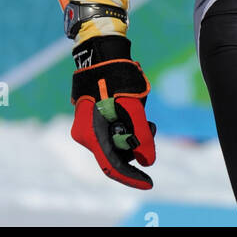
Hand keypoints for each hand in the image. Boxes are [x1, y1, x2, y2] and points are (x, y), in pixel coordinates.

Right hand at [71, 34, 156, 188]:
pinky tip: (136, 108)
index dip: (132, 177)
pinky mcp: (93, 117)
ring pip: (115, 141)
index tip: (149, 183)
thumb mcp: (133, 107)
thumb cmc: (117, 78)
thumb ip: (141, 135)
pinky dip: (126, 124)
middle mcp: (85, 134)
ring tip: (145, 114)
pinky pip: (112, 130)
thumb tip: (148, 161)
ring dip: (133, 132)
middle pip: (115, 152)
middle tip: (151, 125)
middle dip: (136, 143)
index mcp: (90, 135)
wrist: (102, 52)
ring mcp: (88, 125)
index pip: (112, 166)